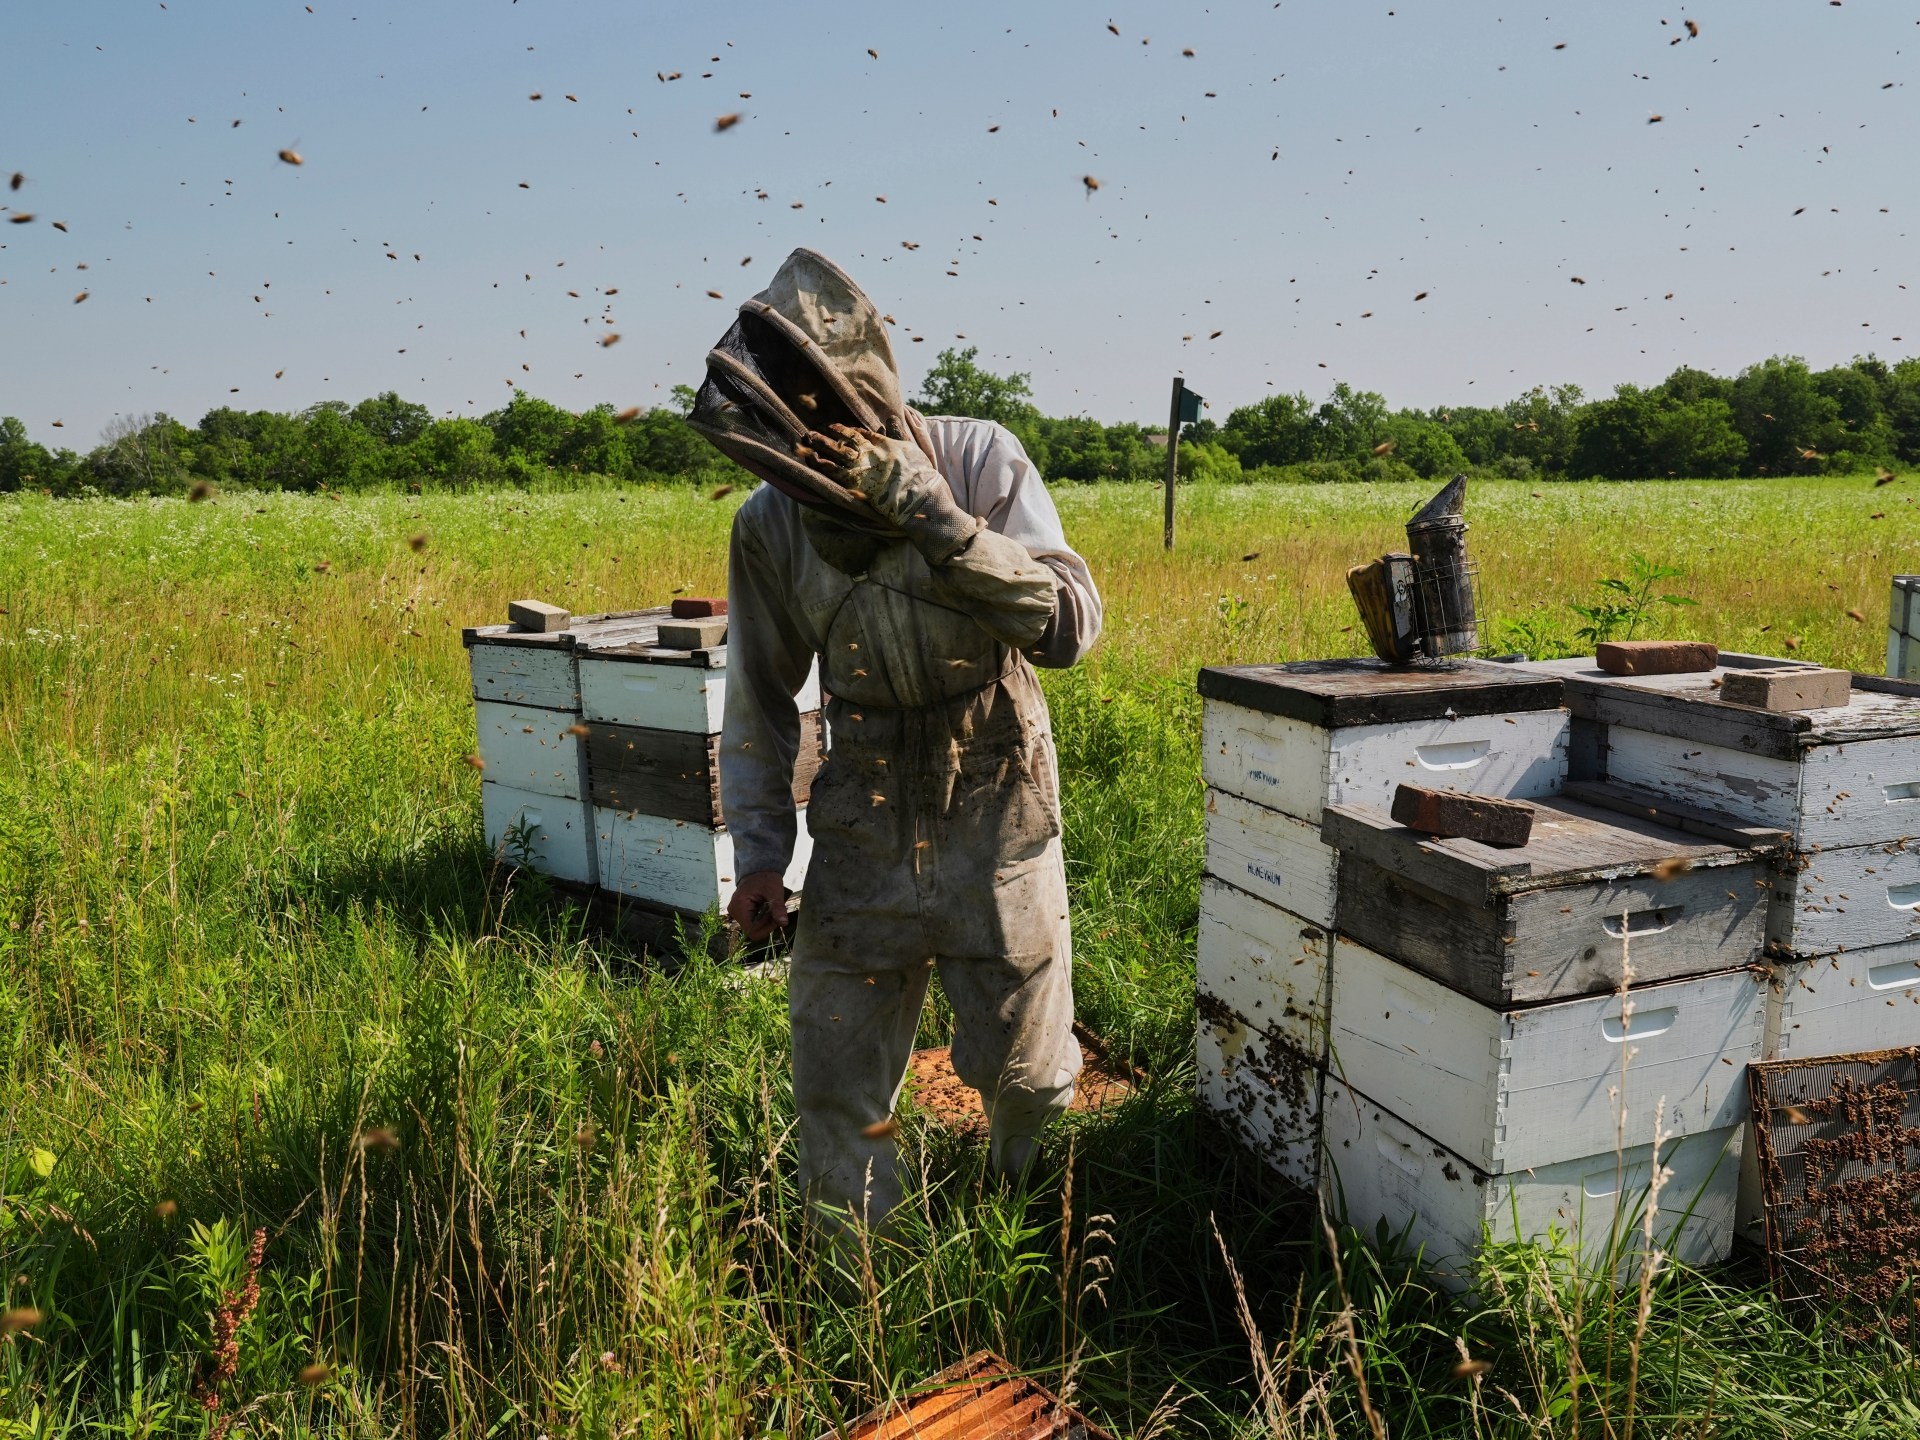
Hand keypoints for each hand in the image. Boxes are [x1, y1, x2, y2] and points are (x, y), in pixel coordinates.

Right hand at [728, 871, 790, 940]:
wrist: (759, 869)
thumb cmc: (766, 878)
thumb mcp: (774, 891)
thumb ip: (778, 908)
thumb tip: (784, 923)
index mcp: (739, 906)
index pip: (752, 930)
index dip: (766, 928)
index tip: (776, 917)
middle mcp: (734, 911)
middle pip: (752, 930)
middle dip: (767, 923)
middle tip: (775, 910)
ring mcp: (736, 912)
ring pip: (753, 927)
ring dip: (765, 921)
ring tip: (771, 908)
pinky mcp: (739, 912)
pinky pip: (752, 922)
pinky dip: (762, 918)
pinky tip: (766, 908)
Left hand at [800, 423, 980, 562]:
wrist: (922, 499)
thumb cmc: (923, 479)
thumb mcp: (914, 451)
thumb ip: (900, 435)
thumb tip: (894, 419)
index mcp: (887, 444)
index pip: (863, 433)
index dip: (848, 430)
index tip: (837, 427)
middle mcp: (872, 452)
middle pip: (846, 439)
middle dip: (830, 433)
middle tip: (815, 428)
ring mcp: (863, 466)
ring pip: (836, 450)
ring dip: (821, 443)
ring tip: (807, 438)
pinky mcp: (857, 482)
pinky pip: (834, 470)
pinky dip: (821, 463)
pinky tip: (812, 457)